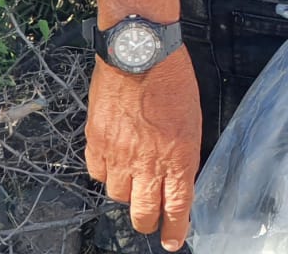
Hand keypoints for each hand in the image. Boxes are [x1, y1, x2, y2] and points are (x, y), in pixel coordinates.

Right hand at [85, 48, 201, 250]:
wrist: (139, 52)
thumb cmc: (174, 78)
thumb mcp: (192, 119)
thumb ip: (184, 151)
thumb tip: (178, 174)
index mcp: (178, 157)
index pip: (176, 207)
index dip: (174, 229)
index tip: (172, 242)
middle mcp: (147, 163)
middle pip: (142, 212)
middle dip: (148, 221)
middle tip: (151, 219)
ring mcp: (118, 155)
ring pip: (117, 195)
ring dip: (127, 192)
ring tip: (134, 180)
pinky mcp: (95, 142)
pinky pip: (97, 173)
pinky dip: (106, 173)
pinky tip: (114, 163)